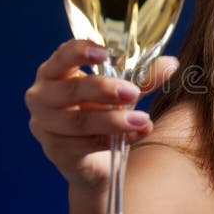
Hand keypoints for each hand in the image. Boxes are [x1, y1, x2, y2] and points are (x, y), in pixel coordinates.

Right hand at [25, 39, 178, 191]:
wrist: (96, 162)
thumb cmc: (101, 114)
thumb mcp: (122, 93)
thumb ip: (142, 78)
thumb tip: (171, 63)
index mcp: (54, 72)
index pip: (62, 56)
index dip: (80, 52)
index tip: (104, 52)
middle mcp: (42, 96)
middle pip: (71, 91)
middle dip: (104, 90)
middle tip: (134, 92)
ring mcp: (45, 125)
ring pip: (79, 121)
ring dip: (113, 120)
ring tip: (143, 120)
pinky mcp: (55, 151)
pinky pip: (85, 144)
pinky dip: (116, 140)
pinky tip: (138, 134)